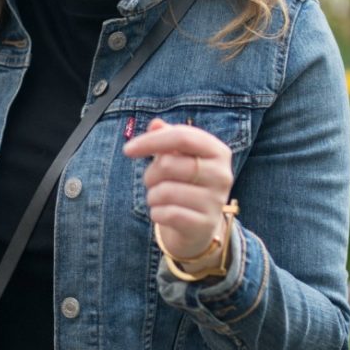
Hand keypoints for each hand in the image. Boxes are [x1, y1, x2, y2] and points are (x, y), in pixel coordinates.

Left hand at [123, 116, 234, 264]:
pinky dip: (156, 213)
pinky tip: (164, 213)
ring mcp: (216, 201)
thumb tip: (156, 125)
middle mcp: (222, 174)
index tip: (128, 150)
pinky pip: (167, 214)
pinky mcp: (206, 224)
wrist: (199, 224)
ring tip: (160, 198)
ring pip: (165, 191)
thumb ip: (167, 137)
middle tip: (152, 181)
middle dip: (150, 173)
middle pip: (169, 164)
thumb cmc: (185, 183)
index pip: (182, 136)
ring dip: (152, 196)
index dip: (151, 141)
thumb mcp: (178, 157)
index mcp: (218, 151)